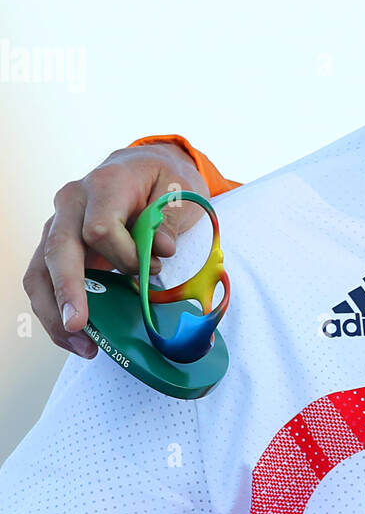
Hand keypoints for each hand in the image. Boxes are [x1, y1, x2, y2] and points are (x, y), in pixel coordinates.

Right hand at [22, 143, 208, 358]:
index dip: (124, 256)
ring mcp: (58, 226)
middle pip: (58, 250)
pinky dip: (55, 313)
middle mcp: (71, 203)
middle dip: (67, 291)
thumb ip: (169, 219)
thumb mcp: (177, 189)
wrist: (141, 168)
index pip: (99, 228)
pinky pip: (43, 283)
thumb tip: (160, 249)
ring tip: (82, 345)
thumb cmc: (160, 180)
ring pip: (39, 272)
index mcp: (103, 185)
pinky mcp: (55, 248)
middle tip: (78, 325)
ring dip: (55, 312)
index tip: (154, 270)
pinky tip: (77, 338)